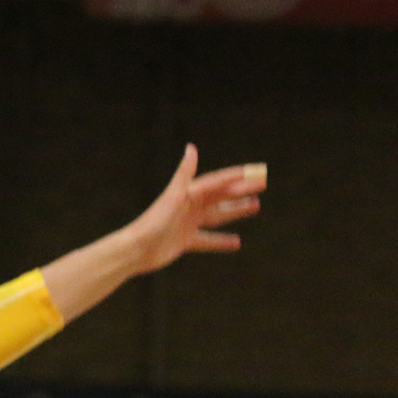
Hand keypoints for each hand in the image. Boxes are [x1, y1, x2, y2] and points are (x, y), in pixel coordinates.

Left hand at [123, 144, 266, 274]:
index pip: (217, 181)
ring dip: (235, 211)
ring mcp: (187, 224)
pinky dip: (221, 241)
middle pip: (220, 196)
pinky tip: (236, 243)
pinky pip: (207, 240)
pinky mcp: (184, 241)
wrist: (136, 250)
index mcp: (188, 193)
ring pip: (217, 216)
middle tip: (262, 185)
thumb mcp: (174, 196)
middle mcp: (189, 206)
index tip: (255, 171)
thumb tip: (191, 147)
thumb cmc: (154, 221)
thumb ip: (184, 173)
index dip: (236, 176)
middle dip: (240, 191)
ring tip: (255, 206)